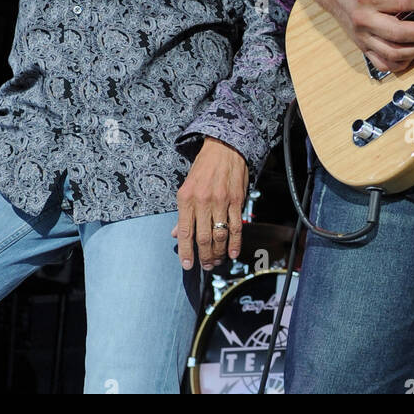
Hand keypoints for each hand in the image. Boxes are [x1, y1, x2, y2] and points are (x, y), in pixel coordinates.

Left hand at [173, 137, 248, 270]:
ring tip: (217, 261)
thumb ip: (183, 213)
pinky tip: (232, 253)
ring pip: (220, 234)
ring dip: (219, 252)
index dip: (186, 251)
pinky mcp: (236, 200)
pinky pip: (236, 226)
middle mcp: (203, 200)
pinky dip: (235, 242)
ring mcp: (221, 201)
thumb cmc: (203, 168)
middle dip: (204, 256)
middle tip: (206, 266)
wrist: (224, 148)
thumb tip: (177, 234)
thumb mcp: (186, 187)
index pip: (186, 231)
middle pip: (203, 237)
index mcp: (186, 198)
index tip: (187, 265)